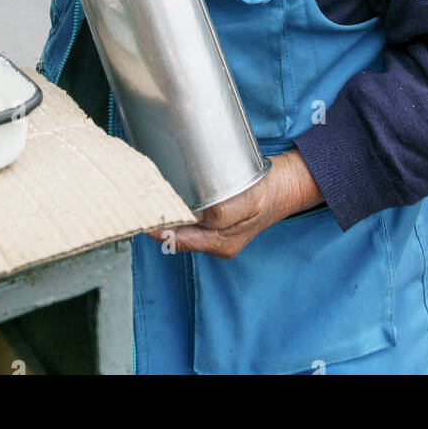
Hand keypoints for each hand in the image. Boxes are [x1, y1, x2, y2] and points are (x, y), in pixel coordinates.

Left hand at [147, 150, 323, 259]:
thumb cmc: (269, 192)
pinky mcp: (218, 221)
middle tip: (138, 199)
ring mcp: (217, 234)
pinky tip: (168, 193)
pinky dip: (178, 208)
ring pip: (182, 228)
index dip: (157, 227)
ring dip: (166, 213)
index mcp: (221, 243)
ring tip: (148, 195)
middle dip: (158, 220)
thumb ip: (223, 213)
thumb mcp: (248, 200)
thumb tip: (195, 218)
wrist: (289, 185)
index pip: (179, 240)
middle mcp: (216, 243)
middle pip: (177, 236)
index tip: (140, 211)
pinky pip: (190, 219)